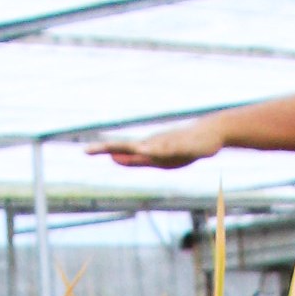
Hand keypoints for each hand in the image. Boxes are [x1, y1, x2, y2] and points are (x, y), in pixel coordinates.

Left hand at [85, 113, 227, 170]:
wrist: (209, 135)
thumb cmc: (181, 147)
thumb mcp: (156, 158)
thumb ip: (135, 160)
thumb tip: (113, 158)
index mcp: (146, 149)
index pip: (121, 150)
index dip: (104, 150)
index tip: (85, 152)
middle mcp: (153, 144)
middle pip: (127, 146)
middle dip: (109, 148)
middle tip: (88, 151)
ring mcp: (167, 144)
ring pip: (146, 148)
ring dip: (130, 151)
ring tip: (114, 154)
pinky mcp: (182, 146)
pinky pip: (167, 149)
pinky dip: (156, 151)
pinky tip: (147, 152)